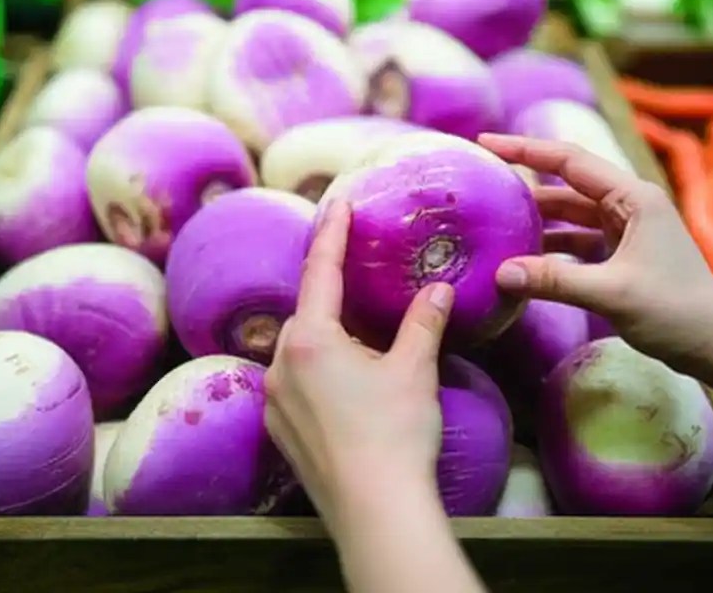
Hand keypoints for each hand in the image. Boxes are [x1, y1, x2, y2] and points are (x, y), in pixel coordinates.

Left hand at [264, 200, 453, 531]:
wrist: (375, 510)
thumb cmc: (395, 434)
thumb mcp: (415, 369)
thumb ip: (422, 322)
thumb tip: (438, 289)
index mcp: (311, 338)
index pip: (321, 270)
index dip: (331, 233)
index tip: (337, 203)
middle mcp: (281, 363)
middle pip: (308, 313)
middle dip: (334, 297)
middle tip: (362, 284)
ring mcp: (275, 400)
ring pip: (300, 351)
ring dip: (327, 340)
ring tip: (364, 346)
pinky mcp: (279, 430)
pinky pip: (295, 385)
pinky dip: (319, 374)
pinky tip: (348, 388)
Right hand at [478, 133, 712, 366]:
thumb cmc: (675, 312)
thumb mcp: (611, 294)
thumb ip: (554, 280)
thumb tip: (501, 272)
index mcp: (633, 197)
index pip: (569, 161)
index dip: (524, 150)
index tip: (484, 143)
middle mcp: (630, 205)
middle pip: (566, 184)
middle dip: (525, 183)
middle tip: (481, 183)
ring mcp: (627, 229)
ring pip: (570, 215)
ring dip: (537, 220)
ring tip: (494, 222)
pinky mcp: (623, 255)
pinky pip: (578, 241)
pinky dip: (551, 247)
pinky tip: (523, 259)